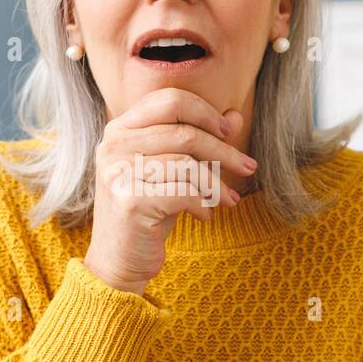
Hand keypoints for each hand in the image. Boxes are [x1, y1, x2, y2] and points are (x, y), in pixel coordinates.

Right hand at [84, 89, 254, 294]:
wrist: (118, 261)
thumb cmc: (148, 212)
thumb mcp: (173, 172)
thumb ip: (197, 141)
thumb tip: (235, 117)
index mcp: (119, 130)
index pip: (169, 100)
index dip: (205, 112)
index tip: (229, 131)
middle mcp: (113, 146)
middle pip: (185, 132)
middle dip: (224, 152)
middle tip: (248, 168)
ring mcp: (118, 172)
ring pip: (187, 163)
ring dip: (217, 183)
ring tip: (229, 200)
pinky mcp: (130, 201)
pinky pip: (184, 192)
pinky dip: (203, 203)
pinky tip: (205, 216)